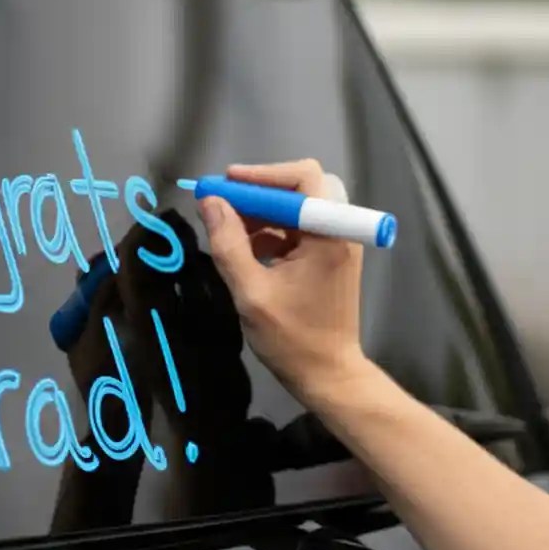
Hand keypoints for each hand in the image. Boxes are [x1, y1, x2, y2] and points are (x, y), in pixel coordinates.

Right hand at [196, 159, 366, 403]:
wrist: (327, 375)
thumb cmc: (292, 338)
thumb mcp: (251, 293)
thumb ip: (228, 245)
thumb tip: (210, 203)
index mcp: (328, 234)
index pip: (303, 177)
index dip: (261, 174)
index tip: (224, 185)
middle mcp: (338, 231)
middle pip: (300, 188)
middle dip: (258, 192)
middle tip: (222, 204)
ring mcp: (336, 244)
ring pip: (296, 208)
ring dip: (260, 213)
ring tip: (227, 230)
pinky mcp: (328, 258)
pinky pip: (297, 229)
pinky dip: (269, 232)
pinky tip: (244, 251)